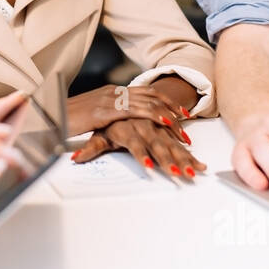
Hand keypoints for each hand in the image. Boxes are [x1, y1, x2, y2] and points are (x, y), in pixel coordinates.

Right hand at [66, 84, 195, 136]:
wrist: (46, 115)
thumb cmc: (64, 119)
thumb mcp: (89, 117)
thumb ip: (104, 117)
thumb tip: (115, 123)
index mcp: (110, 92)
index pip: (143, 92)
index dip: (163, 100)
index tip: (178, 112)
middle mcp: (113, 92)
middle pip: (150, 95)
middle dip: (171, 107)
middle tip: (187, 119)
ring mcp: (110, 99)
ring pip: (147, 102)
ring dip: (168, 114)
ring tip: (182, 126)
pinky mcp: (105, 110)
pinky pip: (136, 110)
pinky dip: (154, 115)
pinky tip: (166, 122)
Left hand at [71, 117, 203, 179]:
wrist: (116, 96)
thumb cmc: (106, 119)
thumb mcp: (96, 133)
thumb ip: (90, 147)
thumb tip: (76, 158)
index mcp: (123, 127)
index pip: (133, 142)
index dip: (141, 154)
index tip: (148, 167)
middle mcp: (139, 121)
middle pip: (156, 140)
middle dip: (168, 157)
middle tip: (179, 172)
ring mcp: (151, 117)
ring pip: (169, 132)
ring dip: (182, 152)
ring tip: (192, 165)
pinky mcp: (159, 115)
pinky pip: (174, 124)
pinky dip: (184, 139)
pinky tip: (190, 145)